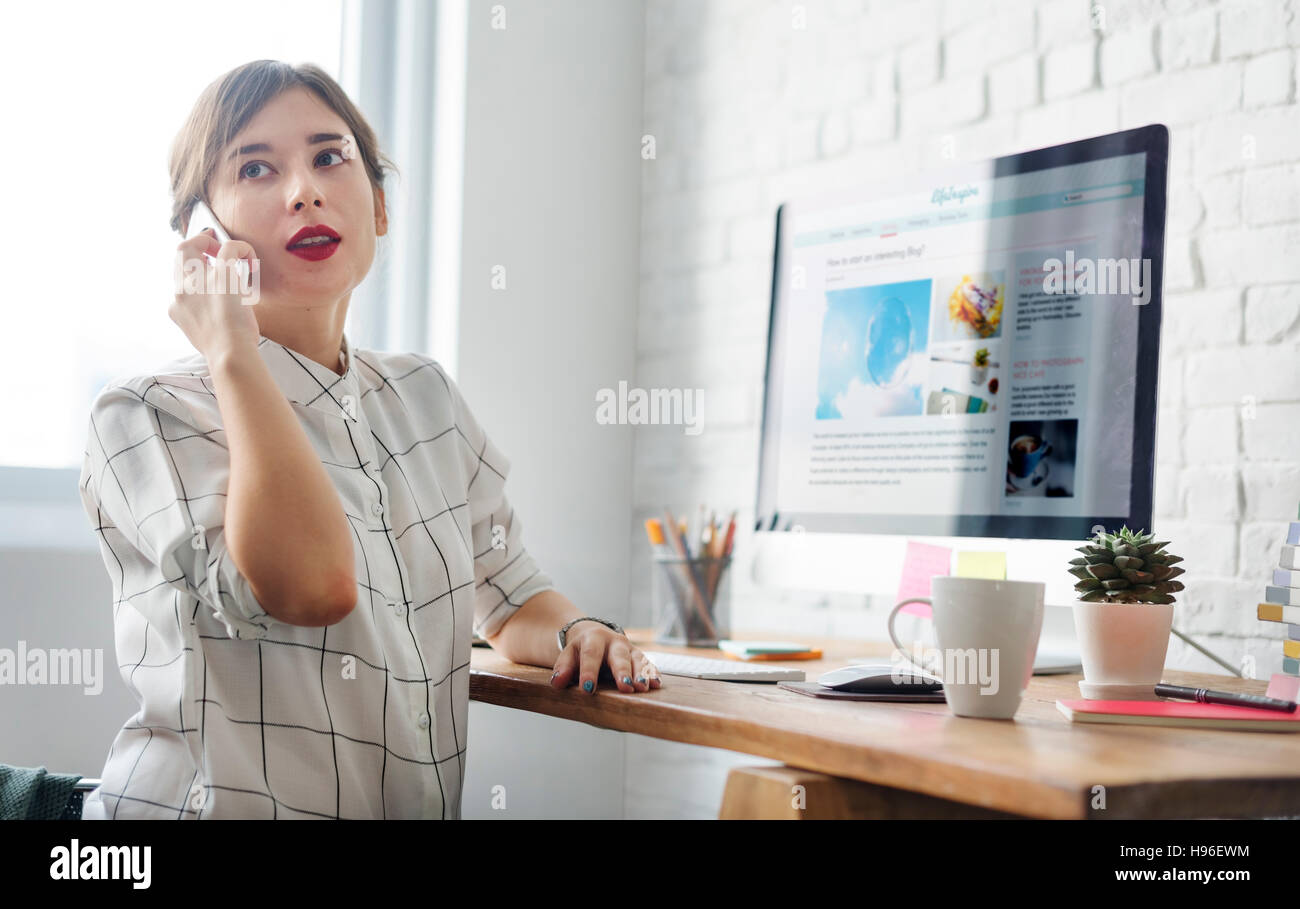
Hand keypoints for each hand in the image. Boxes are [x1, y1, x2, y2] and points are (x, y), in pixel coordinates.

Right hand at [170, 229, 260, 362]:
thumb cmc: (225, 351)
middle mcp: (181, 290)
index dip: (191, 269)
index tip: (205, 267)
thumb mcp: (206, 335)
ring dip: (214, 244)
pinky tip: (250, 258)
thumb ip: (205, 320)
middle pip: (179, 254)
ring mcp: (198, 281)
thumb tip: (219, 316)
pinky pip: (229, 248)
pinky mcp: (221, 275)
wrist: (228, 354)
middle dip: (195, 245)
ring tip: (235, 252)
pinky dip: (241, 248)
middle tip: (213, 244)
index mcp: (176, 306)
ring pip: (194, 246)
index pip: (179, 279)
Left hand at [550, 622, 662, 693]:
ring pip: (637, 659)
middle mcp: (614, 642)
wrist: (594, 637)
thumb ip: (562, 669)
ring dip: (641, 674)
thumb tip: (557, 682)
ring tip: (642, 688)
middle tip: (625, 687)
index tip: (587, 689)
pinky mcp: (638, 657)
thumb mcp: (568, 656)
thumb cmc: (580, 652)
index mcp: (593, 639)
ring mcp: (629, 649)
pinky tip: (656, 684)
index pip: (590, 655)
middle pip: (619, 655)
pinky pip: (648, 664)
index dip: (588, 671)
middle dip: (622, 671)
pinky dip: (652, 674)